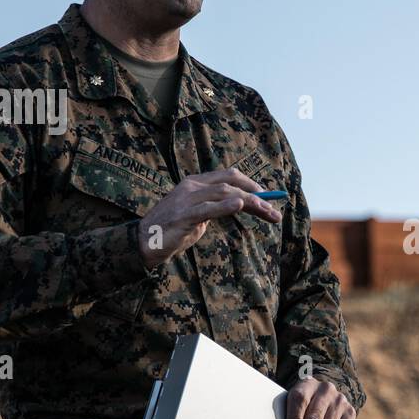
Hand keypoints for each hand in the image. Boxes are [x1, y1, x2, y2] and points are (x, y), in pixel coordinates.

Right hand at [138, 167, 281, 267]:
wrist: (145, 242)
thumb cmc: (173, 230)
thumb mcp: (197, 215)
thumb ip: (214, 207)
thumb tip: (240, 204)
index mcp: (195, 183)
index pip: (228, 176)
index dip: (250, 183)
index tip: (267, 196)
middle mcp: (192, 186)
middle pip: (231, 183)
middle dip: (257, 195)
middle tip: (274, 209)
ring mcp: (187, 199)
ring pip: (225, 193)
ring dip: (251, 203)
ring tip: (268, 213)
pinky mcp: (184, 215)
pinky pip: (209, 208)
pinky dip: (226, 205)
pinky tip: (240, 205)